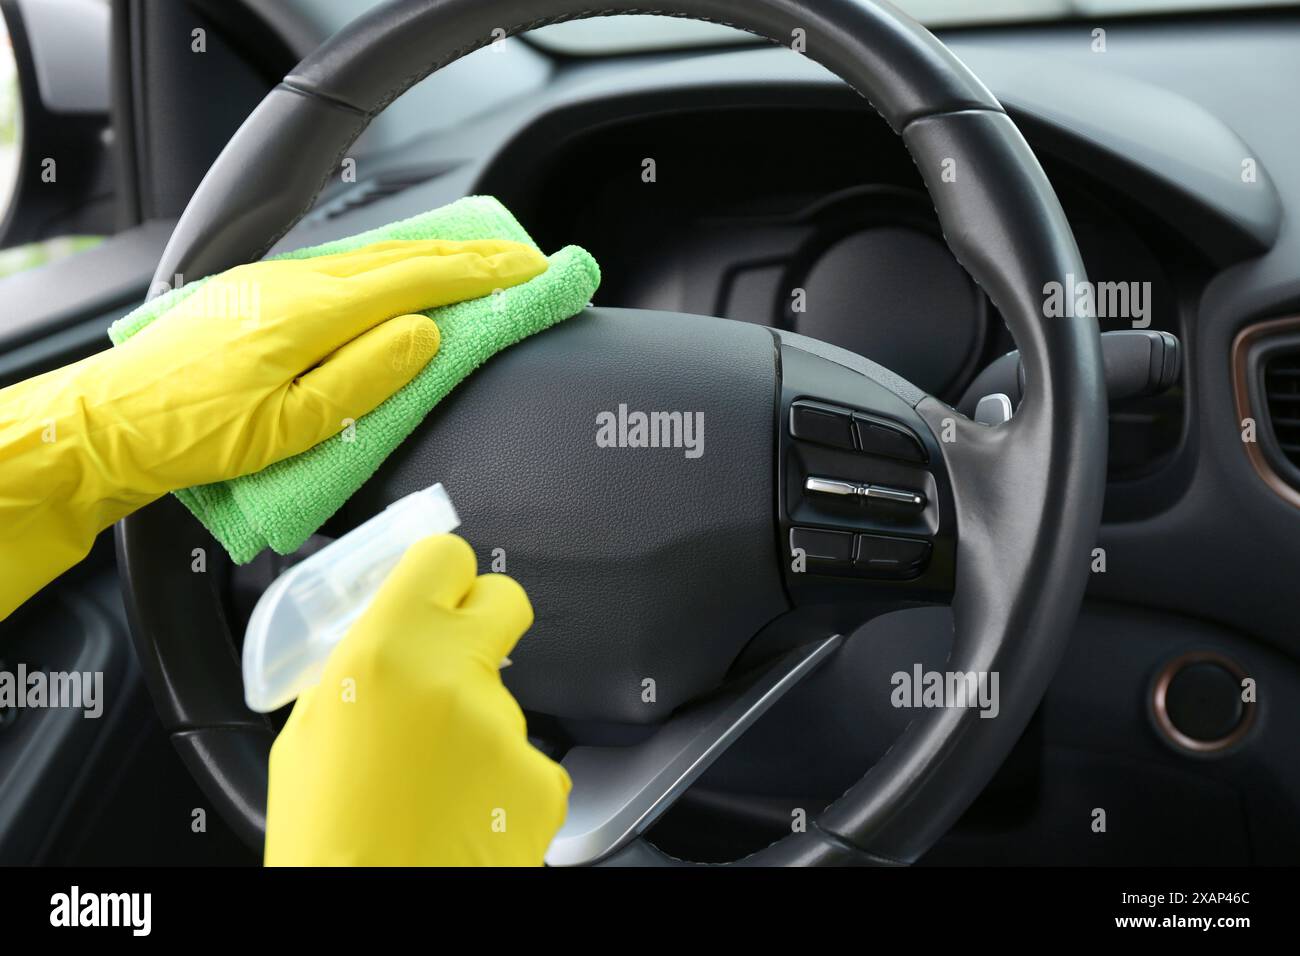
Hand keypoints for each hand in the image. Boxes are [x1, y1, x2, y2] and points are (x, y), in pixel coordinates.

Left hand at [0, 239, 545, 618]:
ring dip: (433, 255)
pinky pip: (344, 265)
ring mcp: (274, 280)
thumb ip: (364, 378)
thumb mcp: (291, 428)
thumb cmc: (195, 436)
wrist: (109, 421)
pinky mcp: (260, 292)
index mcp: (310, 312)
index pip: (415, 279)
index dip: (479, 273)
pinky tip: (405, 272)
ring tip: (480, 261)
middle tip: (522, 258)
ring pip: (372, 254)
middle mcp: (294, 281)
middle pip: (400, 255)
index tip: (526, 268)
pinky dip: (392, 263)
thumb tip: (424, 333)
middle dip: (470, 255)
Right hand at [264, 534, 570, 865]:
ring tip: (435, 780)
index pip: (446, 556)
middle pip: (507, 600)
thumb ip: (358, 668)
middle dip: (484, 623)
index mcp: (387, 651)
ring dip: (479, 725)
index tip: (437, 592)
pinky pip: (529, 761)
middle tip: (454, 662)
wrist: (366, 913)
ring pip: (507, 698)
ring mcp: (508, 729)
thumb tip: (389, 641)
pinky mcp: (542, 780)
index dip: (442, 576)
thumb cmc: (324, 837)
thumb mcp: (310, 730)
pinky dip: (504, 781)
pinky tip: (467, 812)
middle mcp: (456, 677)